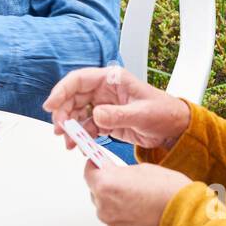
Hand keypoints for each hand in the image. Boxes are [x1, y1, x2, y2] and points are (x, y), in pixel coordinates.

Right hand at [43, 65, 190, 149]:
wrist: (175, 128)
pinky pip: (87, 126)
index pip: (79, 80)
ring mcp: (104, 106)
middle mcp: (105, 90)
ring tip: (68, 142)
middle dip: (63, 113)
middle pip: (73, 97)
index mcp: (112, 80)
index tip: (51, 106)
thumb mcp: (142, 113)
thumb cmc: (164, 113)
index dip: (61, 91)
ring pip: (77, 113)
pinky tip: (79, 146)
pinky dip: (80, 136)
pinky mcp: (106, 120)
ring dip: (70, 127)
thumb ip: (118, 114)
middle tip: (60, 130)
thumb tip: (95, 115)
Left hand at [85, 160, 191, 225]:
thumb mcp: (139, 169)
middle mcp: (104, 207)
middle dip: (107, 187)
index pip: (88, 172)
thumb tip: (109, 172)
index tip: (98, 165)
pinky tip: (140, 212)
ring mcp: (112, 224)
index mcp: (105, 185)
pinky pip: (117, 224)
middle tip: (125, 183)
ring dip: (115, 204)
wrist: (184, 214)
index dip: (95, 167)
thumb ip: (118, 172)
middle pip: (96, 193)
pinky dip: (124, 218)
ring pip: (106, 210)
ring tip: (137, 199)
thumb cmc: (168, 190)